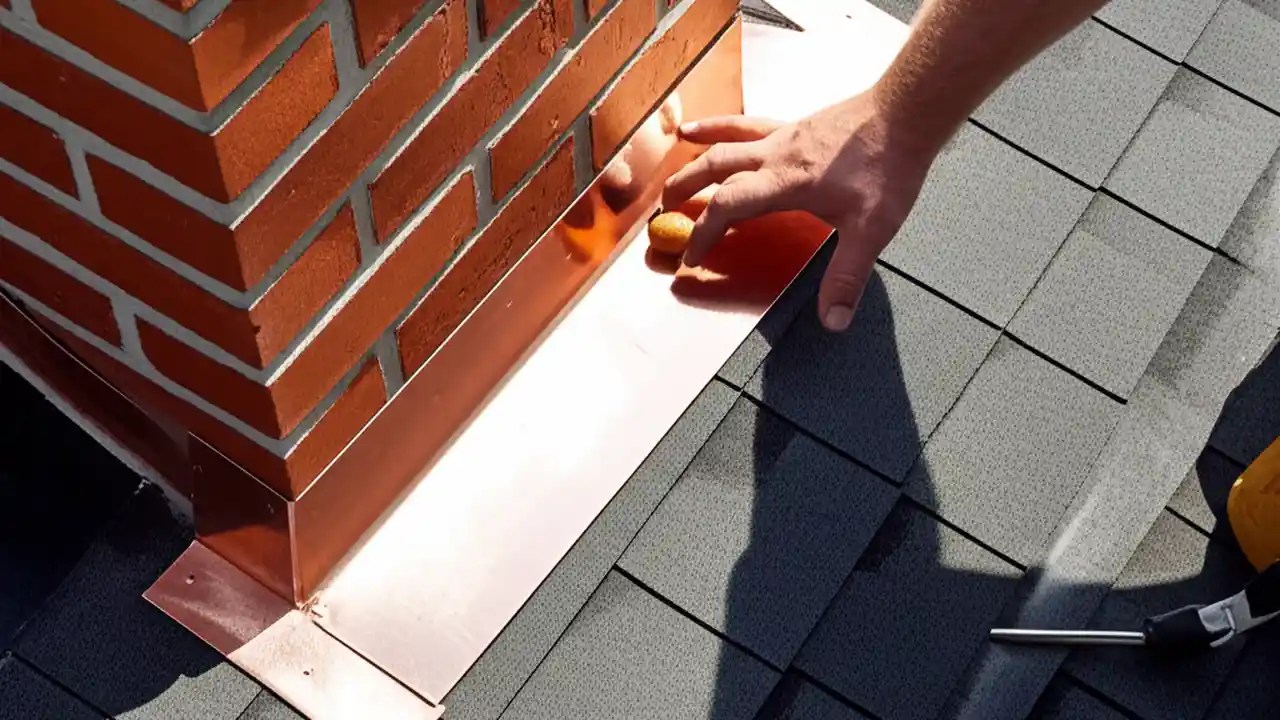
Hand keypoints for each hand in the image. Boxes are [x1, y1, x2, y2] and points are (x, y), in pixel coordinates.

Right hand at [662, 89, 937, 330]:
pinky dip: (720, 126)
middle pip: (714, 168)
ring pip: (725, 142)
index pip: (727, 207)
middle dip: (684, 190)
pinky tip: (704, 127)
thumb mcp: (871, 229)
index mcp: (785, 183)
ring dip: (695, 156)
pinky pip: (747, 124)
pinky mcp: (795, 126)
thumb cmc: (889, 165)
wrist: (906, 113)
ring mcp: (783, 137)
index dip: (703, 233)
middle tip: (665, 213)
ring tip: (672, 166)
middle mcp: (776, 156)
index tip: (690, 257)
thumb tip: (833, 319)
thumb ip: (847, 275)